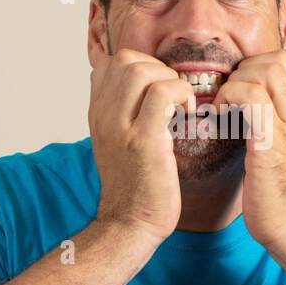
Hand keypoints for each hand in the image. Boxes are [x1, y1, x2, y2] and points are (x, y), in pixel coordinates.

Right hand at [88, 45, 194, 245]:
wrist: (129, 224)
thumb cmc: (134, 186)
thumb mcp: (117, 143)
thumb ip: (123, 115)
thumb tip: (144, 91)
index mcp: (98, 114)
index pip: (110, 63)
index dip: (141, 67)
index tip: (158, 91)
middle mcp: (104, 116)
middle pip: (126, 60)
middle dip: (158, 69)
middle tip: (173, 98)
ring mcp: (121, 127)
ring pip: (142, 70)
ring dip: (171, 81)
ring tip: (180, 107)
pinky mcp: (143, 140)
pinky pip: (163, 94)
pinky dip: (182, 95)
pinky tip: (187, 116)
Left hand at [211, 49, 285, 248]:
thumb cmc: (278, 190)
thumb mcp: (284, 145)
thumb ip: (274, 118)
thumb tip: (249, 99)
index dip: (263, 64)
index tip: (242, 87)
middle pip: (281, 59)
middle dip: (247, 68)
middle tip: (230, 96)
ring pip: (269, 71)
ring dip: (238, 82)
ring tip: (225, 106)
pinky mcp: (272, 143)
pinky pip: (252, 97)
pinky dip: (230, 98)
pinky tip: (221, 116)